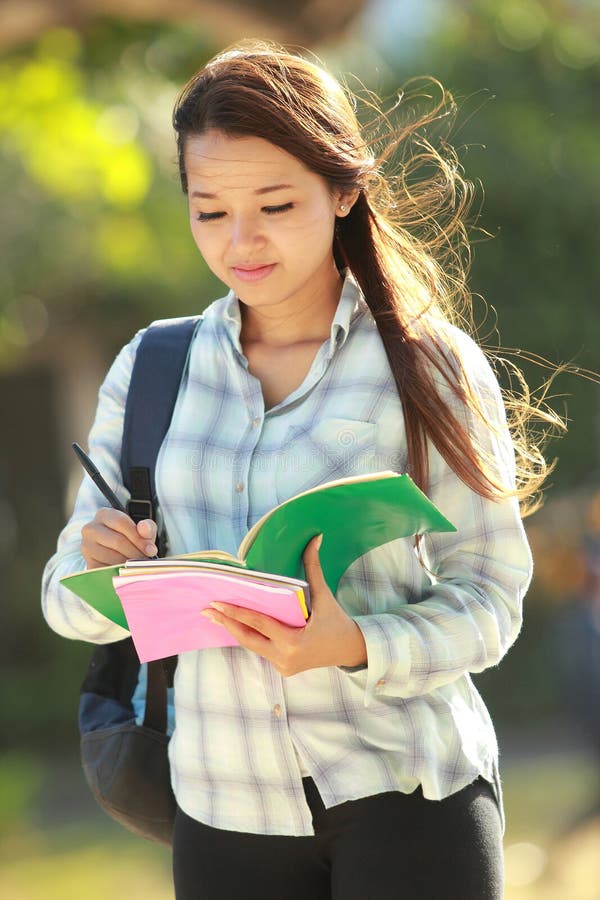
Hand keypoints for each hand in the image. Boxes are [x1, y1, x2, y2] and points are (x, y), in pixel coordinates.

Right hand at [81, 509, 157, 568]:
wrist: (116, 553)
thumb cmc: (129, 538)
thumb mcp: (141, 530)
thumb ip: (147, 527)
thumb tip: (144, 528)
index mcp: (103, 515)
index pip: (121, 522)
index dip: (138, 537)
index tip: (151, 550)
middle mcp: (90, 529)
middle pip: (117, 541)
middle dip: (136, 552)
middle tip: (147, 560)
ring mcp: (87, 547)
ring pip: (112, 557)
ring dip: (128, 564)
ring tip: (138, 565)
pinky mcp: (88, 563)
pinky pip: (106, 570)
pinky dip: (119, 572)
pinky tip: (127, 571)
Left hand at [201, 534, 367, 675]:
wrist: (352, 650)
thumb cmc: (337, 621)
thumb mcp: (325, 596)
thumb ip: (314, 568)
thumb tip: (315, 538)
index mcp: (293, 642)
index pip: (258, 623)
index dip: (236, 612)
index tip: (217, 604)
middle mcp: (285, 658)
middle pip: (248, 639)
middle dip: (226, 623)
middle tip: (207, 610)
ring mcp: (283, 666)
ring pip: (252, 646)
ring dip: (235, 630)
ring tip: (216, 617)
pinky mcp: (283, 669)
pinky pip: (262, 650)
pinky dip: (250, 636)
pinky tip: (236, 625)